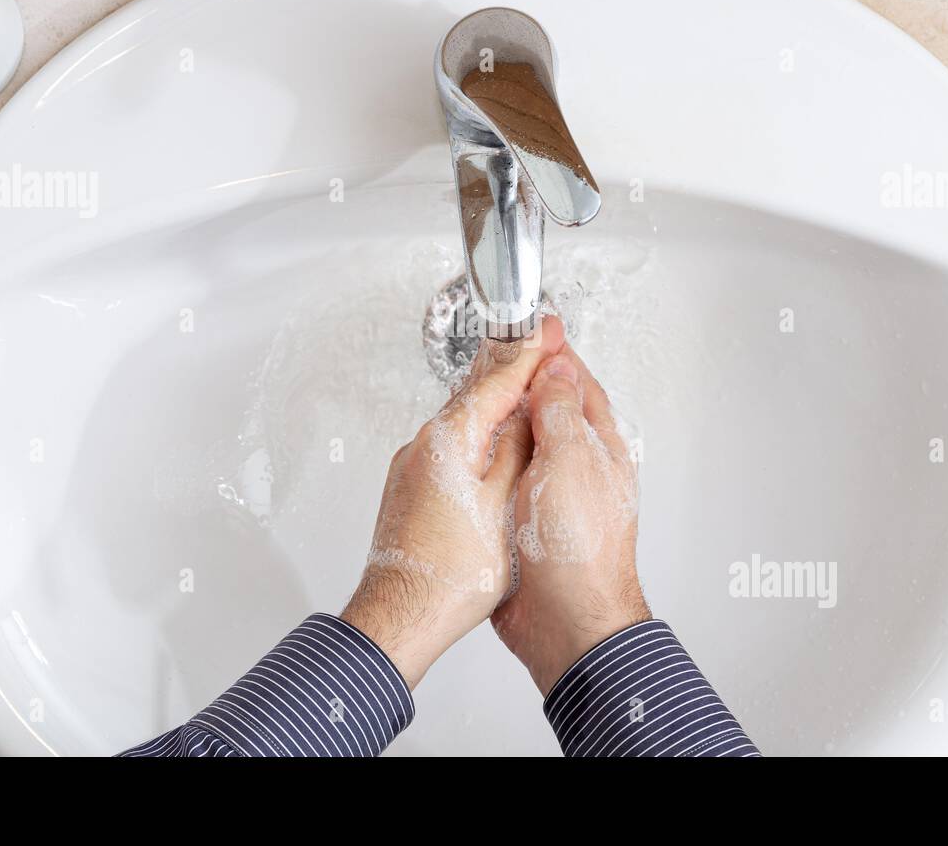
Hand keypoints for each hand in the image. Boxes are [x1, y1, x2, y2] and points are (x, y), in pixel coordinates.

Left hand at [340, 317, 566, 688]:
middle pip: (474, 394)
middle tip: (539, 344)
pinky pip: (448, 447)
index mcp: (449, 441)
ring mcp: (411, 467)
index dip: (528, 354)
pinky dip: (475, 434)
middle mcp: (422, 446)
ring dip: (494, 403)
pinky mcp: (409, 489)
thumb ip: (515, 452)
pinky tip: (490, 441)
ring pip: (461, 422)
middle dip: (511, 370)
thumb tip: (523, 416)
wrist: (400, 617)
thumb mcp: (504, 505)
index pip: (497, 382)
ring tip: (523, 387)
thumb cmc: (451, 576)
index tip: (547, 330)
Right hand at [491, 345, 649, 694]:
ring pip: (522, 446)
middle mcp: (577, 469)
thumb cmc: (579, 552)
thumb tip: (556, 367)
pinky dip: (487, 464)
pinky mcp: (523, 523)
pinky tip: (467, 457)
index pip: (576, 384)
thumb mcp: (570, 463)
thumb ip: (559, 412)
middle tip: (493, 355)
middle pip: (548, 411)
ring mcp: (549, 497)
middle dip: (521, 382)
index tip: (530, 327)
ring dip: (500, 422)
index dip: (552, 353)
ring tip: (475, 395)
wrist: (567, 622)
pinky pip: (504, 483)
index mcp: (598, 448)